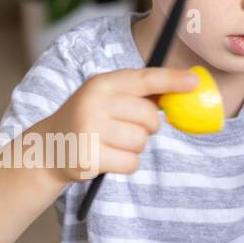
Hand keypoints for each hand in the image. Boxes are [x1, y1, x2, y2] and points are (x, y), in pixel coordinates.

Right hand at [38, 67, 199, 182]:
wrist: (49, 146)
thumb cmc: (89, 118)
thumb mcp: (106, 97)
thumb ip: (138, 93)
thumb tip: (184, 89)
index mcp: (102, 83)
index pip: (143, 79)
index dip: (171, 80)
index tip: (193, 82)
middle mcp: (94, 104)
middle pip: (147, 116)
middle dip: (148, 126)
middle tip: (130, 128)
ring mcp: (90, 131)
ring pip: (141, 142)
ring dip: (135, 147)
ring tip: (114, 143)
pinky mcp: (89, 158)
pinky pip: (131, 163)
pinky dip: (127, 164)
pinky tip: (109, 158)